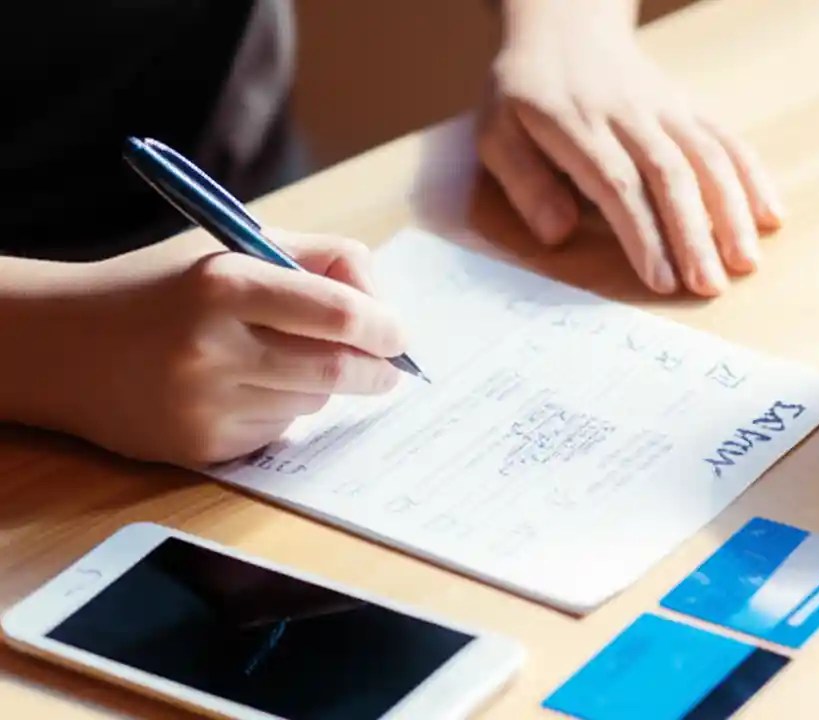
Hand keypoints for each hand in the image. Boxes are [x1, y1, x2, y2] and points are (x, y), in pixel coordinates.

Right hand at [39, 230, 406, 466]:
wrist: (62, 346)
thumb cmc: (165, 289)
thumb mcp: (232, 247)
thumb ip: (317, 261)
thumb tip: (385, 308)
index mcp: (223, 281)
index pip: (338, 312)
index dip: (385, 327)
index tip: (399, 335)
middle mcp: (212, 345)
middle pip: (338, 368)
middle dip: (378, 370)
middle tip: (390, 368)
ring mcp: (204, 403)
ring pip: (312, 401)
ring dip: (321, 385)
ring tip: (282, 361)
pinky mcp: (199, 446)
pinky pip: (278, 431)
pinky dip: (282, 410)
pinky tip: (242, 389)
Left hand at [478, 0, 784, 296]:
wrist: (565, 27)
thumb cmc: (526, 92)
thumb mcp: (497, 131)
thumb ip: (524, 182)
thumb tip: (557, 233)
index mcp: (576, 124)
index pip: (616, 183)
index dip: (642, 233)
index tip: (660, 279)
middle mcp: (628, 114)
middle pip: (670, 175)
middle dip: (693, 235)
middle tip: (709, 287)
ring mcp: (665, 108)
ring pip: (707, 157)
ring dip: (731, 212)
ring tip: (745, 262)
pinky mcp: (688, 108)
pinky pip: (727, 140)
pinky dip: (753, 177)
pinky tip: (772, 216)